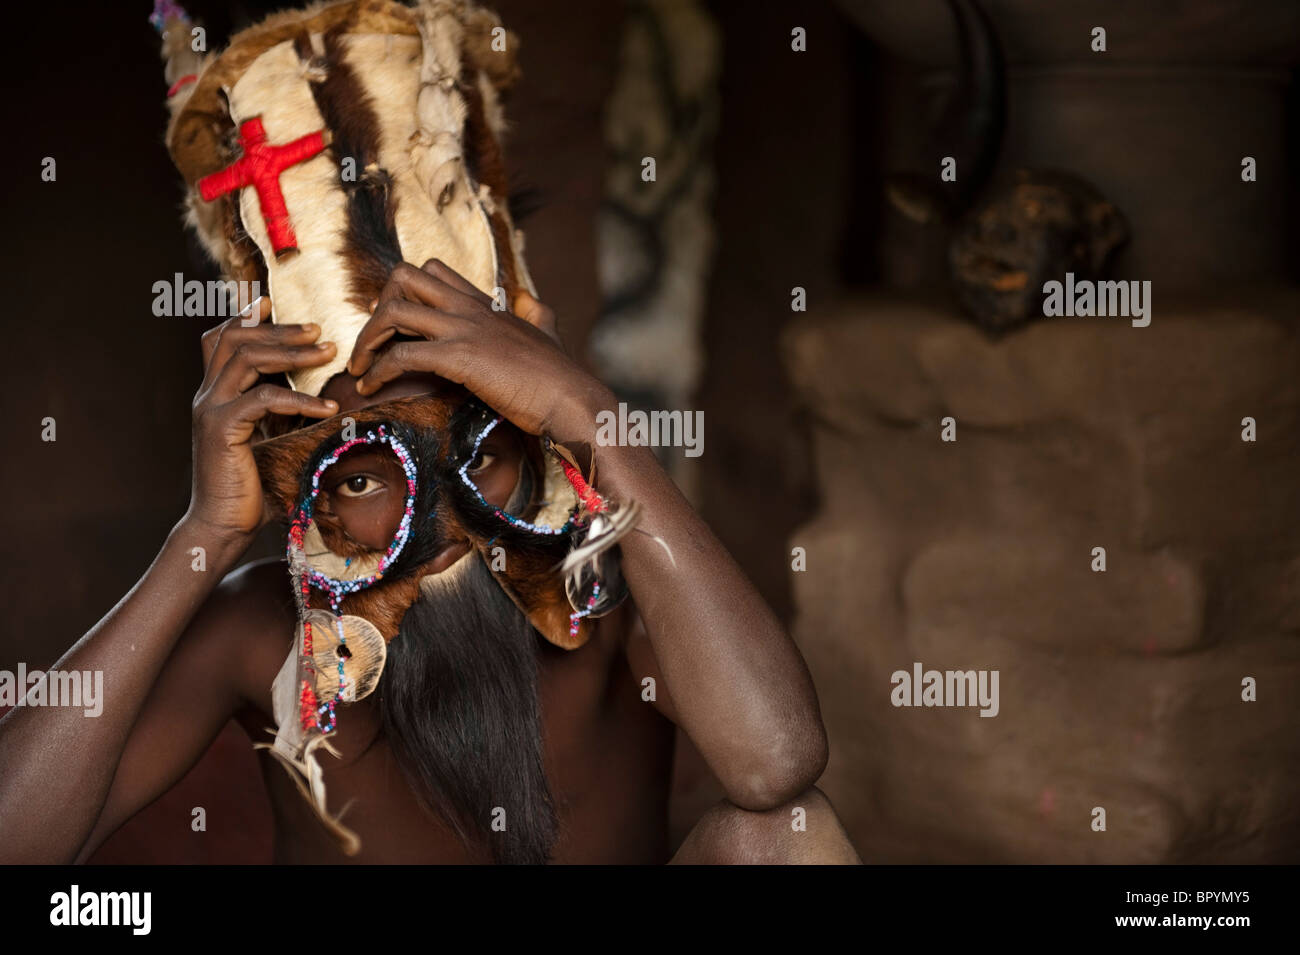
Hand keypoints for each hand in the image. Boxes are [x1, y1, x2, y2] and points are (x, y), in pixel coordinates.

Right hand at [186, 297, 338, 543]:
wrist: (223, 525)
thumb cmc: (252, 486)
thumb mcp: (270, 441)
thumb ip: (282, 415)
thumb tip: (321, 398)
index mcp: (215, 394)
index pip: (220, 339)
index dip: (243, 316)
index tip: (271, 302)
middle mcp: (207, 395)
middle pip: (236, 339)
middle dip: (279, 329)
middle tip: (318, 330)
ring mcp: (210, 409)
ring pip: (247, 359)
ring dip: (291, 352)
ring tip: (328, 352)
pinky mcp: (221, 429)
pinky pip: (263, 399)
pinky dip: (298, 399)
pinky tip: (327, 406)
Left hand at [347, 259, 611, 441]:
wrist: (571, 398)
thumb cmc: (560, 376)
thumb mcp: (547, 331)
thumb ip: (536, 314)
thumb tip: (531, 301)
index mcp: (486, 303)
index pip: (434, 270)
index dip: (406, 292)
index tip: (396, 323)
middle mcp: (470, 309)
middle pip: (404, 277)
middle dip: (378, 307)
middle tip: (373, 342)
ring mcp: (464, 330)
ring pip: (393, 310)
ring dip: (367, 339)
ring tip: (360, 367)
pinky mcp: (459, 358)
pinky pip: (401, 355)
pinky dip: (378, 371)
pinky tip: (371, 387)